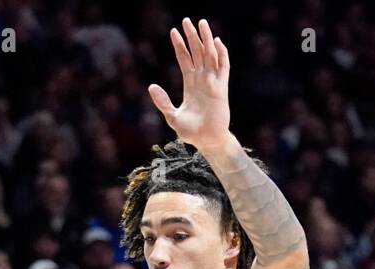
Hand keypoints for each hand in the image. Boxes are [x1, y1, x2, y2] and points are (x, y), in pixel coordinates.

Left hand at [147, 18, 231, 152]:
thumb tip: (151, 86)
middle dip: (192, 36)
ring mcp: (213, 82)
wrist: (207, 141)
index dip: (179, 45)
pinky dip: (221, 54)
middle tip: (186, 20)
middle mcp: (202, 80)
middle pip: (196, 52)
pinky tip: (217, 42)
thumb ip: (162, 102)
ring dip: (206, 39)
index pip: (184, 59)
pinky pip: (223, 67)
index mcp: (190, 84)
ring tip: (201, 23)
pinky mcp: (221, 88)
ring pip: (210, 55)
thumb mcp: (172, 116)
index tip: (173, 31)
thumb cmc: (191, 132)